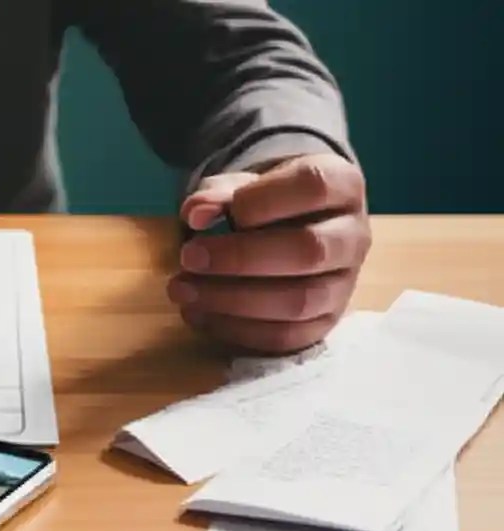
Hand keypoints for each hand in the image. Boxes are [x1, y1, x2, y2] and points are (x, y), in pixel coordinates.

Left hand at [172, 152, 370, 353]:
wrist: (294, 228)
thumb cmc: (267, 201)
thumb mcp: (242, 185)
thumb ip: (219, 194)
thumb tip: (195, 214)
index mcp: (342, 185)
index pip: (313, 186)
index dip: (260, 200)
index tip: (214, 211)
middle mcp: (354, 235)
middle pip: (309, 251)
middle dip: (240, 258)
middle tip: (188, 258)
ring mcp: (345, 284)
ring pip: (300, 301)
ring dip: (233, 301)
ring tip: (184, 291)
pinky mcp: (326, 323)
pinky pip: (288, 337)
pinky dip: (238, 330)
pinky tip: (200, 315)